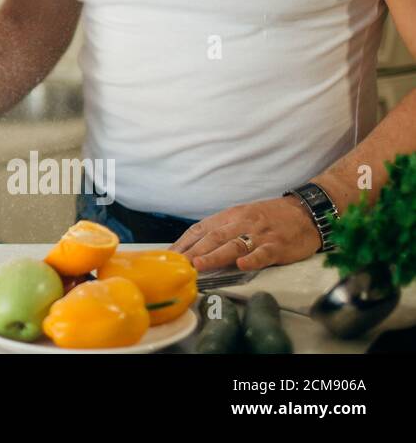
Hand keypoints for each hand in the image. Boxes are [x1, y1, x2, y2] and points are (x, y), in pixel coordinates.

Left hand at [170, 196, 321, 271]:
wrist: (305, 212)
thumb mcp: (242, 217)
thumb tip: (196, 246)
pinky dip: (253, 259)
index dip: (185, 242)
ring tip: (199, 265)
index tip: (170, 255)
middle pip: (213, 237)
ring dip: (215, 255)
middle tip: (178, 264)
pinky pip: (264, 253)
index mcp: (230, 215)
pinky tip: (242, 265)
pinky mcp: (278, 246)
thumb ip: (222, 230)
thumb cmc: (269, 217)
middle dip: (193, 250)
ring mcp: (260, 235)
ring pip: (234, 245)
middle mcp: (242, 223)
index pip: (201, 228)